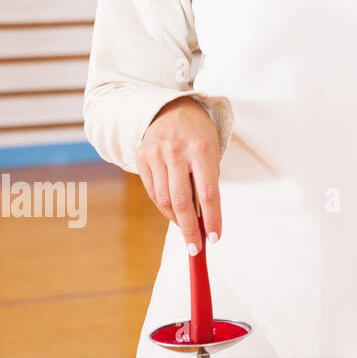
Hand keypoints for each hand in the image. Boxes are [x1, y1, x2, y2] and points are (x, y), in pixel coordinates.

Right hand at [137, 97, 221, 254]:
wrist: (171, 109)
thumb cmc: (198, 134)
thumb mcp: (211, 151)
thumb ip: (208, 181)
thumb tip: (205, 219)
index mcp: (201, 150)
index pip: (209, 193)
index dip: (212, 219)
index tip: (215, 238)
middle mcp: (177, 152)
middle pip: (182, 201)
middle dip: (190, 229)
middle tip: (196, 248)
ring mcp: (156, 154)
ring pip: (163, 199)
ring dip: (176, 219)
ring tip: (187, 229)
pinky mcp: (141, 158)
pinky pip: (152, 191)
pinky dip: (163, 207)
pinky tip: (173, 212)